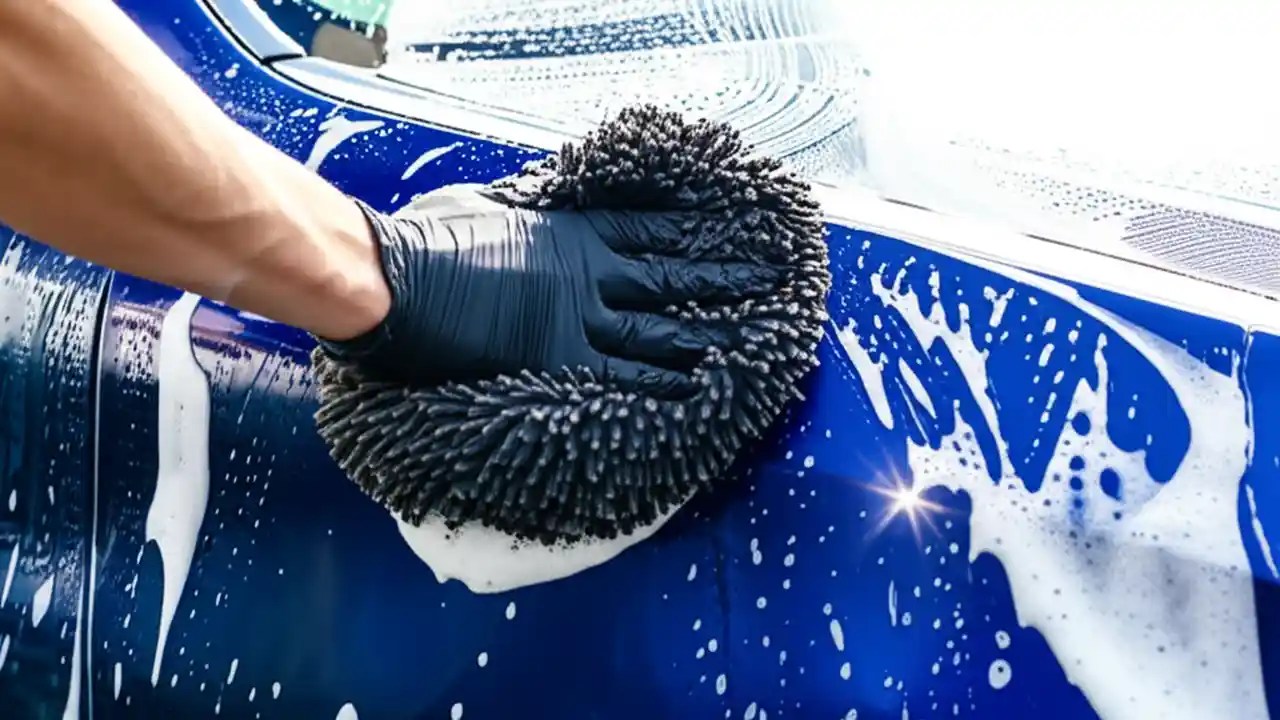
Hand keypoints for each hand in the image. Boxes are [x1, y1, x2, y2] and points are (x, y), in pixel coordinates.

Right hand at [315, 184, 782, 395]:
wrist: (399, 284)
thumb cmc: (430, 238)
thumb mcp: (489, 204)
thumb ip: (529, 208)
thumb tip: (543, 198)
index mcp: (574, 233)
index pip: (654, 231)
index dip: (699, 232)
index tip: (738, 231)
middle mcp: (592, 277)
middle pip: (675, 279)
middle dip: (728, 281)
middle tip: (776, 282)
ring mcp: (581, 322)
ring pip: (662, 331)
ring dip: (711, 335)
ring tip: (756, 340)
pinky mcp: (563, 364)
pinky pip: (626, 378)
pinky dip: (665, 385)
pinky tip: (700, 390)